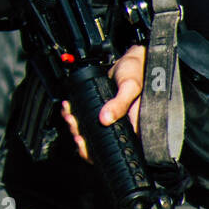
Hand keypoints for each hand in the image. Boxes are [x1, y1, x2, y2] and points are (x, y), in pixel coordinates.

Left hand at [62, 44, 144, 162]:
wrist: (135, 59)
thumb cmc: (139, 71)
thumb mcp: (131, 86)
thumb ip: (120, 103)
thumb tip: (105, 119)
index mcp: (135, 127)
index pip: (115, 147)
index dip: (95, 149)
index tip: (81, 139)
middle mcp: (124, 125)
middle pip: (100, 142)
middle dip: (81, 136)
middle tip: (72, 123)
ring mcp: (113, 118)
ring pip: (92, 131)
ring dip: (76, 125)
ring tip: (69, 114)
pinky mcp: (105, 109)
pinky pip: (89, 117)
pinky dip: (77, 114)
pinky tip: (70, 108)